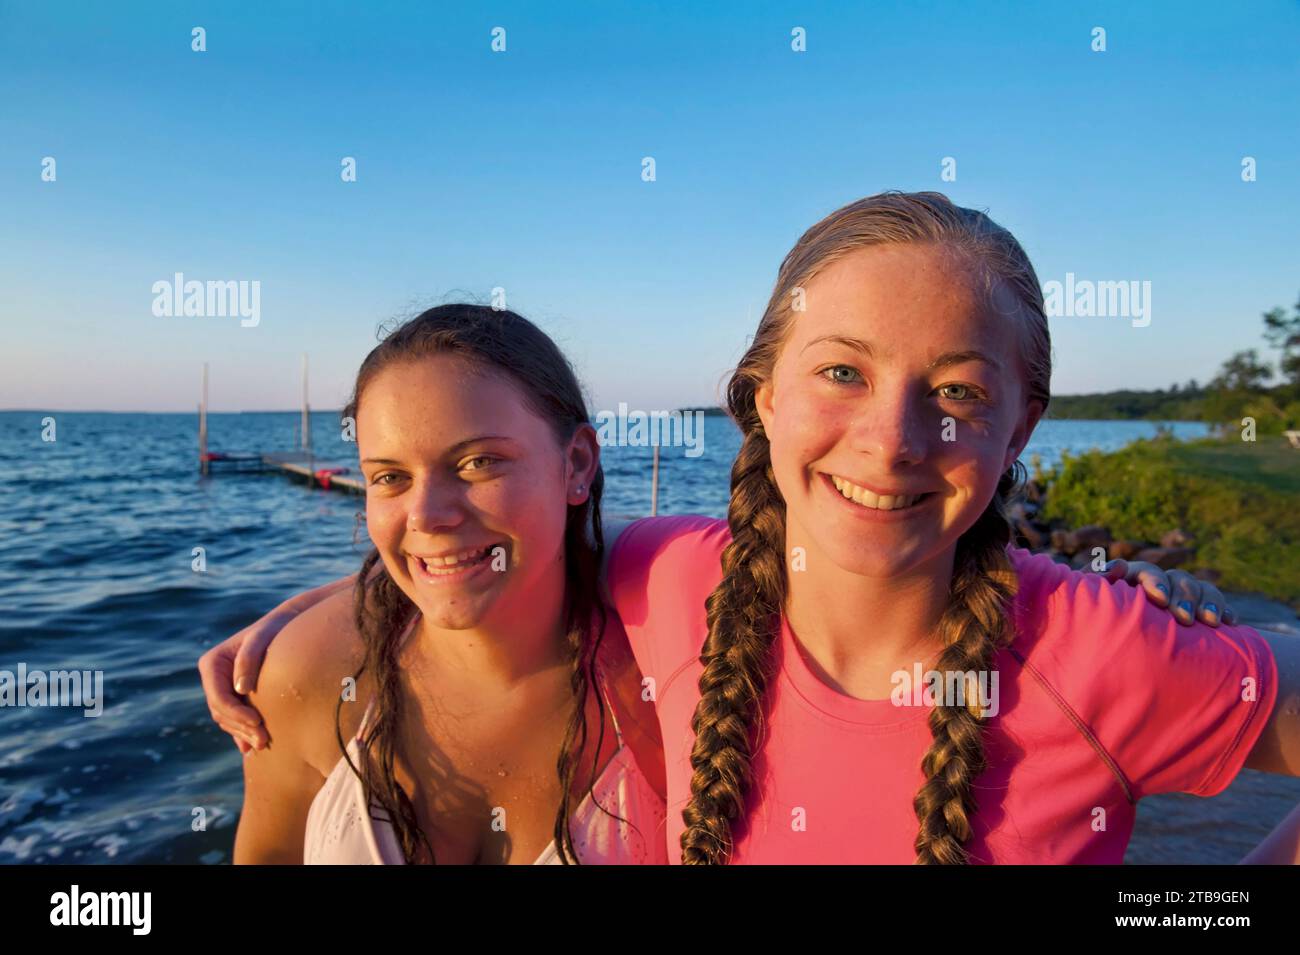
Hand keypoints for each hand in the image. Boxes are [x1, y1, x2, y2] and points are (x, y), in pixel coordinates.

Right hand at [198, 611, 292, 753]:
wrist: (286, 626)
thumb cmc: (274, 629)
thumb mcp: (261, 638)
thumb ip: (248, 659)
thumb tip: (240, 689)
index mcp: (212, 663)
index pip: (219, 697)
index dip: (235, 713)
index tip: (257, 722)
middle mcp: (213, 678)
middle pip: (221, 711)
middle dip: (241, 727)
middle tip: (264, 740)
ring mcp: (222, 688)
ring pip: (226, 719)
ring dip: (243, 733)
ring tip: (264, 743)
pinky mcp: (234, 696)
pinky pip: (234, 719)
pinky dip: (242, 732)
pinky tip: (252, 747)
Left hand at [1099, 559, 1235, 627]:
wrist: (1112, 665)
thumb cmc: (1095, 634)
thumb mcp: (1092, 611)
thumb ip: (1097, 586)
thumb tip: (1120, 566)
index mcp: (1130, 582)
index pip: (1145, 572)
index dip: (1153, 580)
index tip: (1159, 599)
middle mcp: (1157, 587)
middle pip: (1176, 579)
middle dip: (1183, 595)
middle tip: (1183, 618)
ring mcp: (1181, 600)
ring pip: (1200, 588)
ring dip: (1207, 601)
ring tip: (1210, 622)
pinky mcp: (1200, 615)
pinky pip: (1218, 606)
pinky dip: (1225, 612)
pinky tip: (1230, 623)